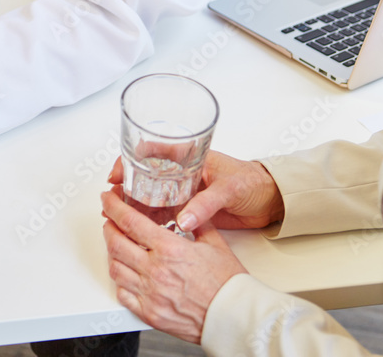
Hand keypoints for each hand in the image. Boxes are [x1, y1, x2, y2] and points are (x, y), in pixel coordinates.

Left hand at [102, 186, 245, 343]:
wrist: (232, 316)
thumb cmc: (227, 282)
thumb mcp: (214, 241)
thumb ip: (197, 220)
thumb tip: (186, 210)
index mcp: (170, 249)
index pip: (130, 222)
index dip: (113, 207)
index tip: (109, 199)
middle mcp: (155, 271)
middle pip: (116, 244)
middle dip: (108, 227)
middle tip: (109, 219)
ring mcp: (150, 294)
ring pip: (115, 269)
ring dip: (111, 252)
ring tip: (117, 244)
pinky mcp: (150, 313)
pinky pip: (123, 295)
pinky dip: (119, 281)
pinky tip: (126, 273)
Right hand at [108, 149, 284, 232]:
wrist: (271, 200)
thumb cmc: (252, 181)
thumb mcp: (228, 188)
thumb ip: (206, 204)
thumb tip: (184, 220)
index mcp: (189, 157)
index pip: (152, 151)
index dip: (129, 160)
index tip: (115, 175)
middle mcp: (183, 174)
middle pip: (146, 176)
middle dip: (126, 187)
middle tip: (111, 202)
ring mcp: (186, 193)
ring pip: (153, 197)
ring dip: (137, 206)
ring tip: (121, 218)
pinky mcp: (191, 210)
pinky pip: (166, 215)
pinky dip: (153, 221)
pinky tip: (144, 230)